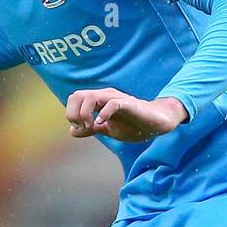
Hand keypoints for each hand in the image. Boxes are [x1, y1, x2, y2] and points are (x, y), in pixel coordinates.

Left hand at [65, 89, 188, 142]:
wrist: (156, 124)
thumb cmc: (133, 125)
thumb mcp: (108, 130)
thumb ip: (91, 129)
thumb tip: (72, 131)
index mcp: (99, 101)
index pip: (74, 98)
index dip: (71, 113)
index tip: (80, 128)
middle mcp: (105, 96)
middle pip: (78, 95)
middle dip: (74, 113)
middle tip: (83, 127)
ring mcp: (116, 99)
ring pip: (91, 96)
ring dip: (85, 113)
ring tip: (91, 126)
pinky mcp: (128, 104)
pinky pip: (112, 103)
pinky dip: (103, 113)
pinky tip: (102, 123)